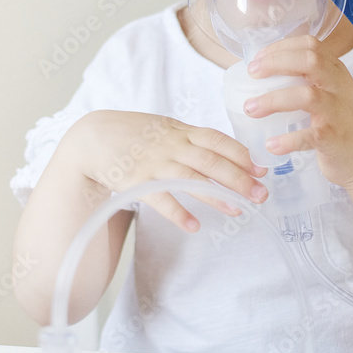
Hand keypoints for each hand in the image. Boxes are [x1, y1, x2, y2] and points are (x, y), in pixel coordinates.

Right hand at [71, 110, 268, 232]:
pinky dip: (178, 212)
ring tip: (238, 210)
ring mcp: (155, 162)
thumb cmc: (132, 133)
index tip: (262, 169)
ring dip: (217, 196)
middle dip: (239, 178)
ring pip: (192, 179)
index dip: (241, 155)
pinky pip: (162, 199)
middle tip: (260, 195)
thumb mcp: (164, 128)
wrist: (91, 137)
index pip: (217, 140)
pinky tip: (194, 225)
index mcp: (180, 131)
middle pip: (211, 161)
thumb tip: (224, 152)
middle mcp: (171, 145)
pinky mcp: (137, 180)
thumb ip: (191, 139)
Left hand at [242, 35, 352, 189]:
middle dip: (276, 63)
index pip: (310, 45)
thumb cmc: (339, 121)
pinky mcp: (335, 138)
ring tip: (251, 108)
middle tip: (252, 73)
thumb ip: (305, 78)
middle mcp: (339, 86)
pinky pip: (310, 136)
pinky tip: (271, 144)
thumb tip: (261, 70)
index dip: (281, 47)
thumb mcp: (328, 91)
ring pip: (307, 96)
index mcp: (335, 71)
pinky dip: (288, 140)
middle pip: (310, 61)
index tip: (258, 58)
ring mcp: (338, 112)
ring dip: (273, 100)